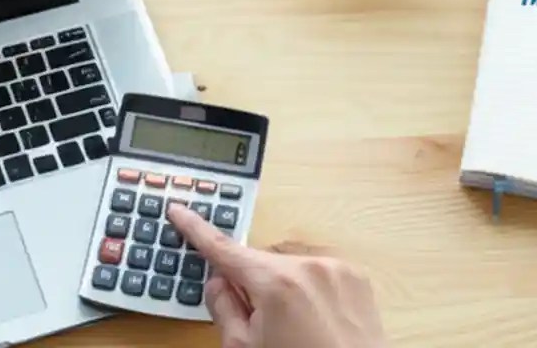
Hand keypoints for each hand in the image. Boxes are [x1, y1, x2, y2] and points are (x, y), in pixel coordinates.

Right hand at [167, 204, 386, 347]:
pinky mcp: (357, 276)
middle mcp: (309, 266)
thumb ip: (223, 308)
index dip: (196, 230)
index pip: (224, 249)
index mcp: (276, 284)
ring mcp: (337, 268)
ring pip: (290, 264)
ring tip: (296, 326)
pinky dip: (310, 287)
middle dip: (253, 283)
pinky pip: (319, 269)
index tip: (178, 210)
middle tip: (261, 321)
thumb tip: (219, 280)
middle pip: (260, 261)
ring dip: (284, 284)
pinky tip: (316, 319)